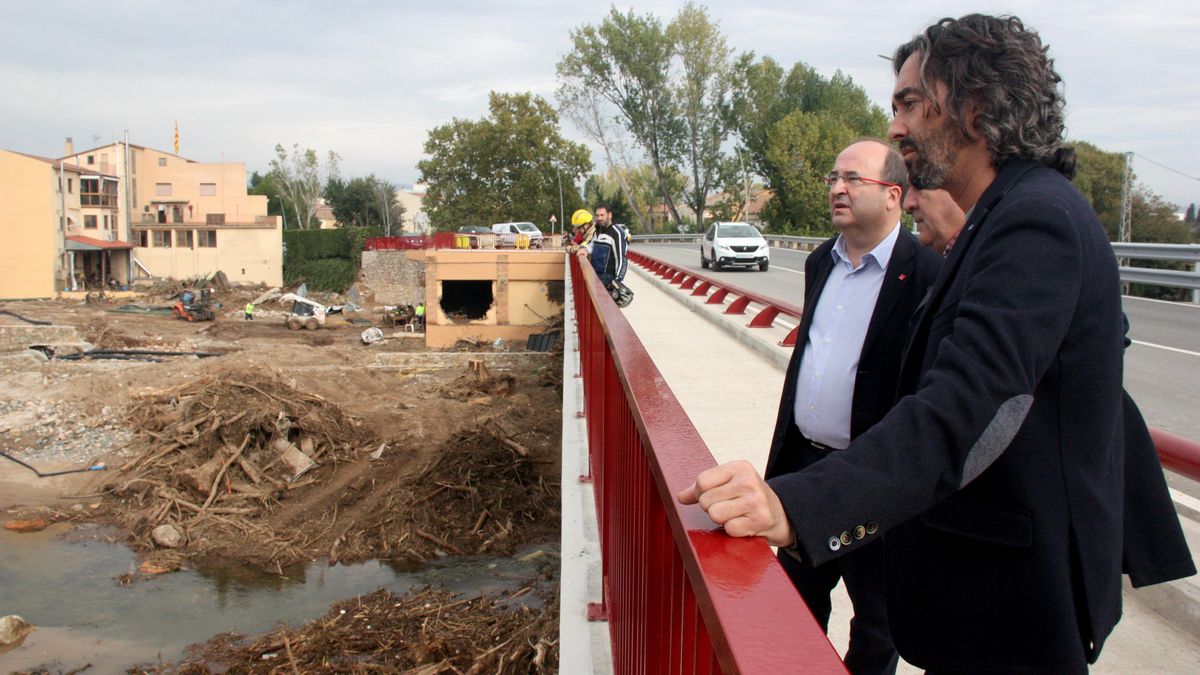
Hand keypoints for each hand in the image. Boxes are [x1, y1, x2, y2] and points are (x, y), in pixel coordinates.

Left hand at [677, 460, 794, 546]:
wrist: (782, 514)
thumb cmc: (748, 497)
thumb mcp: (729, 483)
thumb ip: (703, 487)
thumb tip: (680, 497)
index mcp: (739, 467)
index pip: (702, 481)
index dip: (700, 494)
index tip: (713, 496)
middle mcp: (748, 481)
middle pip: (706, 500)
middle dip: (712, 508)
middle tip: (729, 507)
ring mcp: (755, 501)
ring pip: (715, 514)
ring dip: (721, 520)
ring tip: (735, 515)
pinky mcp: (759, 520)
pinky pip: (729, 529)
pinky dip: (733, 530)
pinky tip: (744, 524)